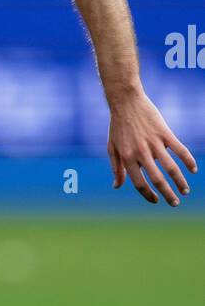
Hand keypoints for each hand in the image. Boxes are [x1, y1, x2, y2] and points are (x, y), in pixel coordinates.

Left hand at [107, 90, 196, 205]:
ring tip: (185, 191)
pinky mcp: (164, 133)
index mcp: (127, 157)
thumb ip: (116, 168)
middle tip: (175, 203)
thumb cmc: (118, 126)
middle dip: (167, 194)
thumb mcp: (112, 148)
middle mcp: (141, 152)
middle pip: (157, 179)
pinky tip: (194, 170)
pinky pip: (180, 149)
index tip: (155, 200)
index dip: (148, 194)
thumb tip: (117, 186)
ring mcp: (154, 142)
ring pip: (171, 168)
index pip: (139, 183)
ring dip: (180, 182)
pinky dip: (188, 160)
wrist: (126, 101)